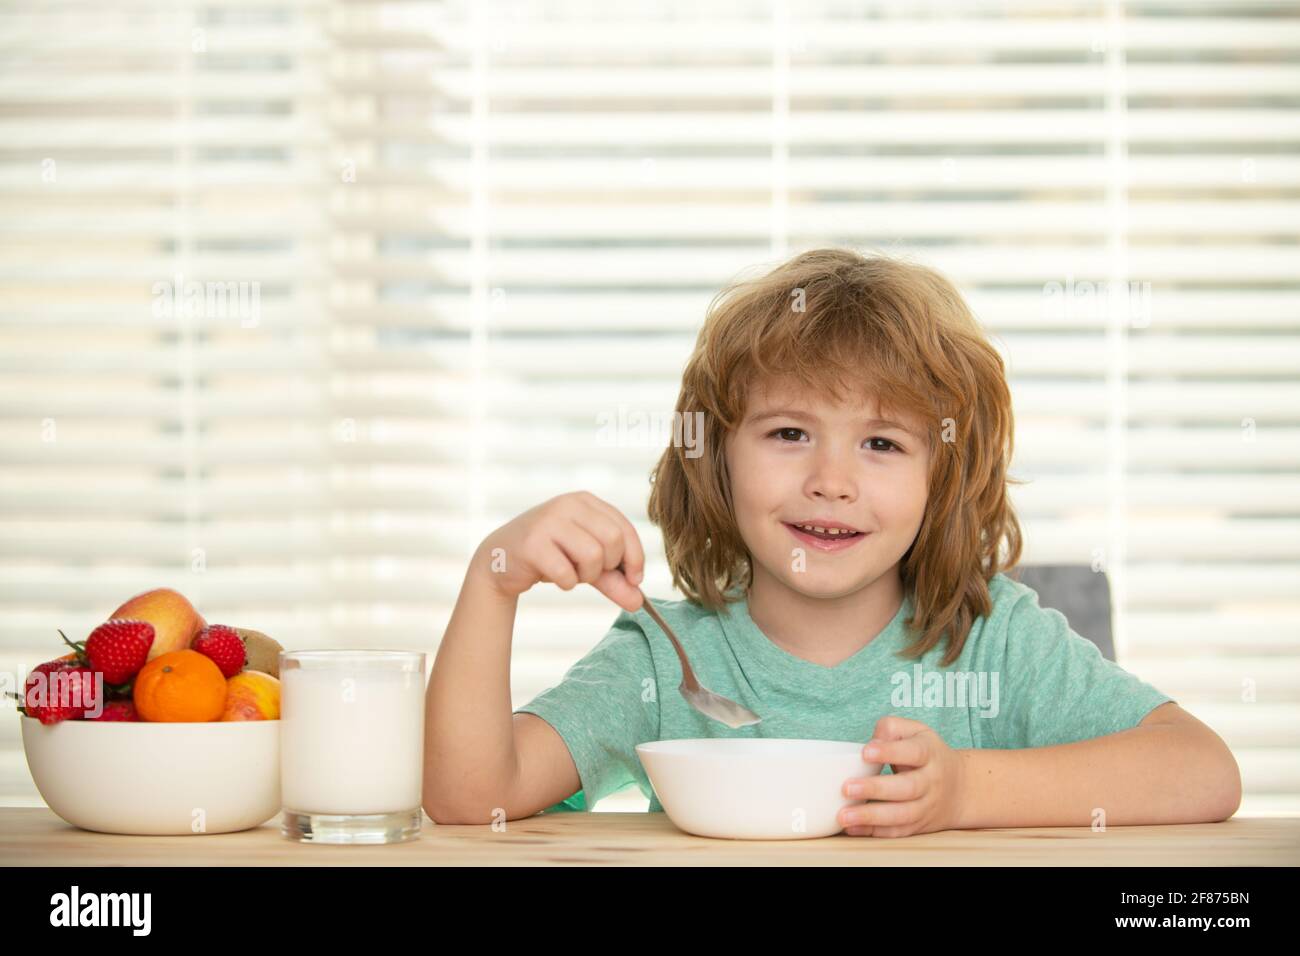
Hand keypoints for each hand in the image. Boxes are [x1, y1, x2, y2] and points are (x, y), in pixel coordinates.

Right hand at [476, 491, 645, 611]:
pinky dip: (567, 583)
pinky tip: (555, 577)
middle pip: (613, 540)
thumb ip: (613, 581)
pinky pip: (566, 572)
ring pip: (592, 555)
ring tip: (571, 573)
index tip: (634, 579)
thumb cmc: (550, 556)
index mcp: (585, 501)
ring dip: (586, 576)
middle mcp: (568, 504)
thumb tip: (639, 602)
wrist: (500, 559)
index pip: (624, 528)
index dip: (635, 557)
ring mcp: (548, 521)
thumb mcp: (586, 564)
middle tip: (591, 574)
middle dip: (608, 566)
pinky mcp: (532, 543)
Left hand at [838, 716, 966, 837]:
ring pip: (901, 815)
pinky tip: (851, 828)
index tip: (865, 752)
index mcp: (929, 753)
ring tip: (844, 815)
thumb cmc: (927, 755)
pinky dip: (873, 831)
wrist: (960, 789)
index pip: (913, 752)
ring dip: (871, 816)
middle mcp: (931, 781)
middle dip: (875, 789)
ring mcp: (926, 807)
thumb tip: (871, 743)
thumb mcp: (916, 731)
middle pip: (907, 787)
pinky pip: (896, 831)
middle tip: (847, 788)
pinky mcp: (917, 826)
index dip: (889, 752)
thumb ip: (892, 729)